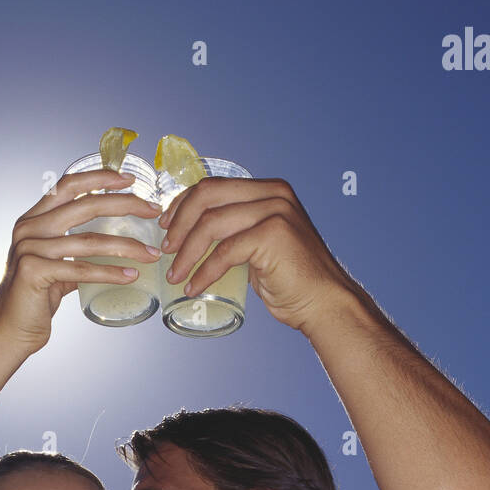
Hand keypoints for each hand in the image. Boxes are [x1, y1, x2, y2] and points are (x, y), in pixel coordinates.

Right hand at [0, 169, 162, 355]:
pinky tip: (131, 275)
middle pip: (84, 205)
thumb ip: (72, 253)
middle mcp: (29, 228)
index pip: (68, 186)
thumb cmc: (33, 301)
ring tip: (151, 254)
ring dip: (126, 247)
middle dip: (124, 204)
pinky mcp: (34, 272)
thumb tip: (105, 248)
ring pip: (89, 241)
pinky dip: (109, 273)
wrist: (9, 332)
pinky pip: (81, 270)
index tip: (129, 178)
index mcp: (33, 220)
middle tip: (153, 210)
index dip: (99, 178)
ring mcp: (30, 249)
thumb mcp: (53, 267)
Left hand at [158, 177, 357, 336]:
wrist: (323, 303)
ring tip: (175, 274)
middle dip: (179, 223)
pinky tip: (194, 286)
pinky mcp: (272, 235)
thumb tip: (195, 235)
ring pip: (211, 224)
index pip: (214, 186)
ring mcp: (275, 212)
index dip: (183, 204)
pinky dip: (204, 271)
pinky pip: (224, 252)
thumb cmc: (292, 281)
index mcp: (269, 191)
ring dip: (186, 252)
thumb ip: (236, 232)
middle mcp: (273, 194)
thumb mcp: (259, 246)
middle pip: (208, 195)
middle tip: (166, 249)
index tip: (166, 227)